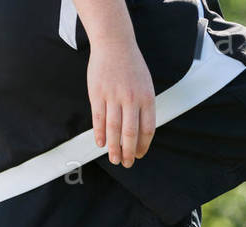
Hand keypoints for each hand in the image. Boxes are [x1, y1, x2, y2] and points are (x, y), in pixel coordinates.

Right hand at [88, 38, 155, 166]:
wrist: (114, 44)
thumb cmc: (132, 67)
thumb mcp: (146, 86)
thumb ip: (144, 107)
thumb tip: (141, 132)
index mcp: (147, 99)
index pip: (147, 130)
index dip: (143, 146)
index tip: (139, 155)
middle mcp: (131, 99)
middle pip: (130, 133)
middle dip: (128, 152)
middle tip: (126, 164)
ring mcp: (113, 96)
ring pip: (114, 129)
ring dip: (114, 147)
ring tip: (114, 159)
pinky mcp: (97, 93)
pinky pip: (98, 118)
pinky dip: (99, 133)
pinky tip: (100, 143)